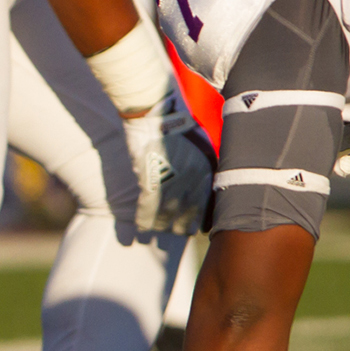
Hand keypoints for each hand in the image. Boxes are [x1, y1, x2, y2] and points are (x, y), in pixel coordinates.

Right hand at [125, 92, 214, 233]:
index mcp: (206, 175)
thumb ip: (206, 168)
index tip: (198, 229)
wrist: (158, 117)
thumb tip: (208, 185)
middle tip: (178, 233)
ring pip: (165, 217)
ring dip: (161, 227)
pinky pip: (146, 210)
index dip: (201, 221)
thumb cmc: (183, 129)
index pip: (206, 208)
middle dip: (181, 228)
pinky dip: (143, 220)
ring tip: (156, 232)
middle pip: (186, 217)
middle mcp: (190, 184)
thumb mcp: (205, 148)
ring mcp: (169, 185)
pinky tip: (141, 227)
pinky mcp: (149, 184)